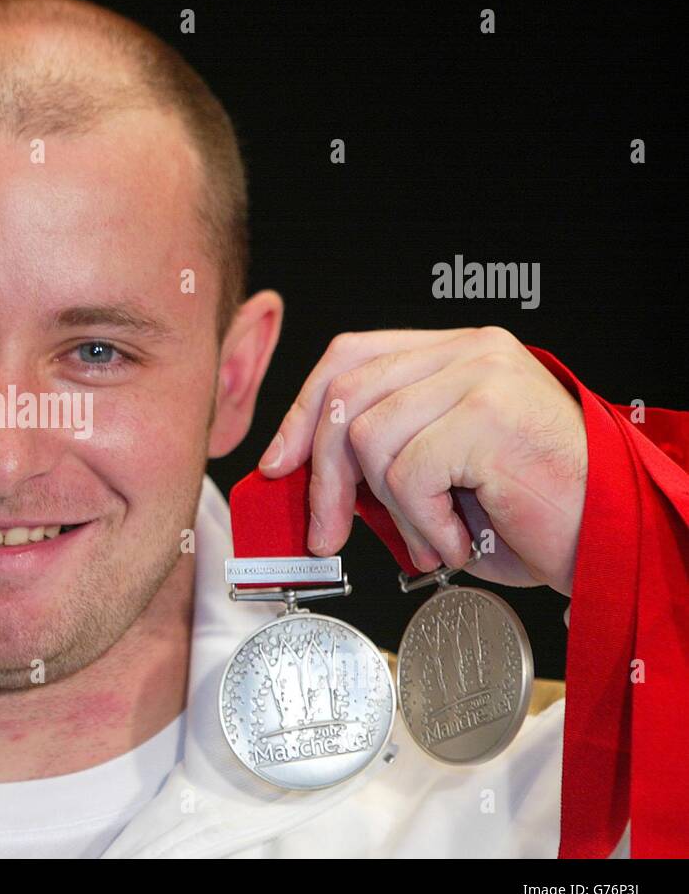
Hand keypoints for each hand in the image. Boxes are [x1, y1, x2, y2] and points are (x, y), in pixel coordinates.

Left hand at [257, 327, 586, 595]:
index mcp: (456, 354)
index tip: (281, 462)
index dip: (303, 411)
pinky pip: (407, 473)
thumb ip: (383, 457)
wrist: (612, 541)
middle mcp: (469, 353)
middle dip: (322, 477)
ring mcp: (481, 377)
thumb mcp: (443, 476)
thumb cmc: (535, 513)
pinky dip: (423, 522)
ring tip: (433, 534)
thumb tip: (309, 475)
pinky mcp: (488, 415)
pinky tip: (458, 536)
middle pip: (347, 395)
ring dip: (391, 509)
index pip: (352, 356)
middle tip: (326, 532)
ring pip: (369, 438)